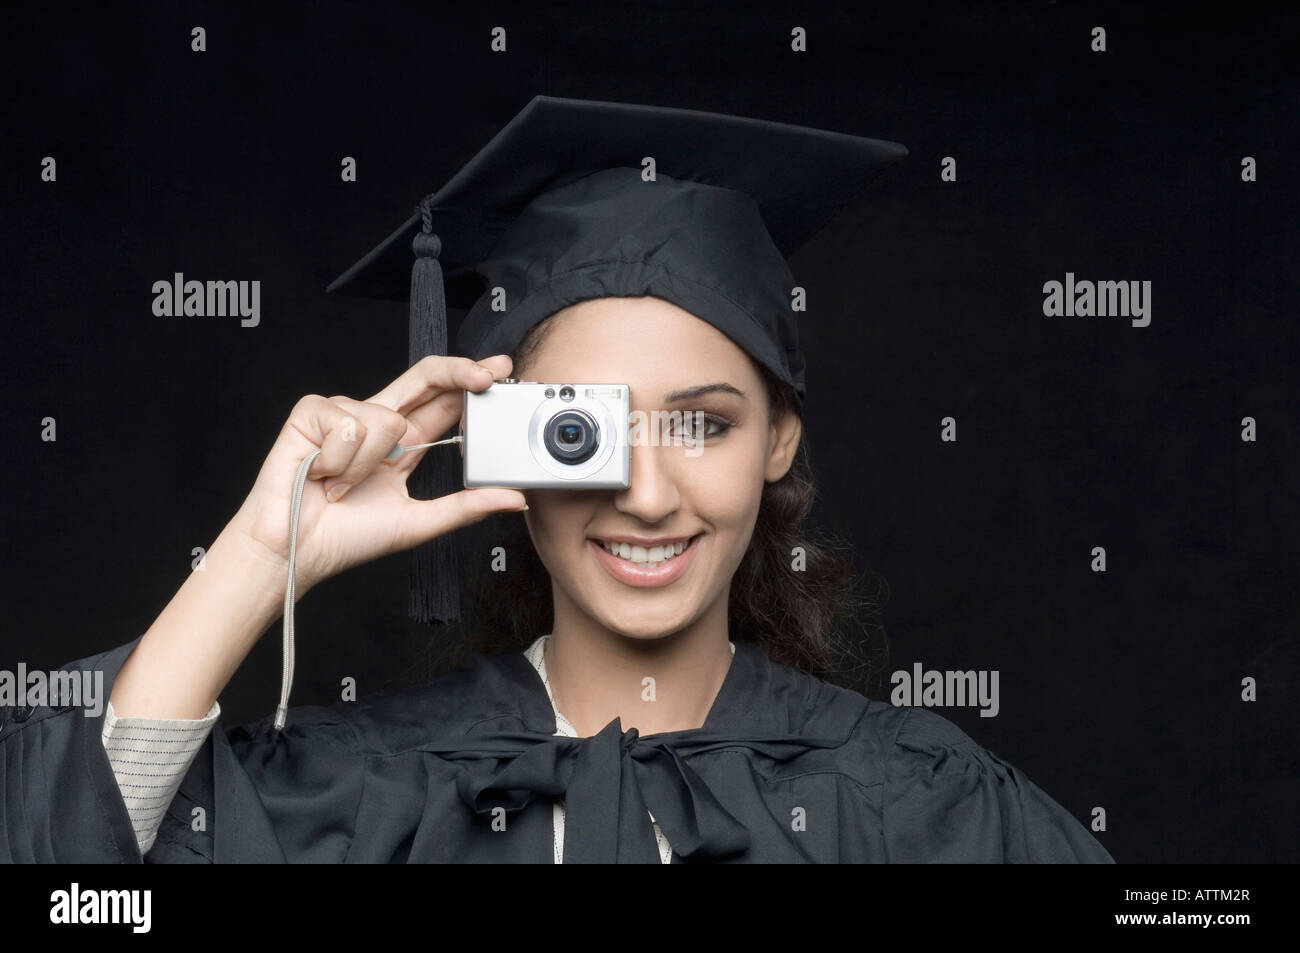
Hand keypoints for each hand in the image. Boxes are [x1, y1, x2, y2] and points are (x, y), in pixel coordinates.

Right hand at [229, 354, 526, 592]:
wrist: (296, 551)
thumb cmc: (347, 537)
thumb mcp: (418, 522)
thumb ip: (466, 507)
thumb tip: (515, 498)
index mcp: (402, 443)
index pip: (442, 403)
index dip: (470, 382)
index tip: (501, 372)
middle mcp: (376, 421)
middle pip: (423, 378)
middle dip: (458, 370)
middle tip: (486, 376)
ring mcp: (343, 412)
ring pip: (386, 418)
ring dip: (366, 464)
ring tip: (340, 485)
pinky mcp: (311, 412)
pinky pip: (348, 423)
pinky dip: (337, 459)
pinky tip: (320, 473)